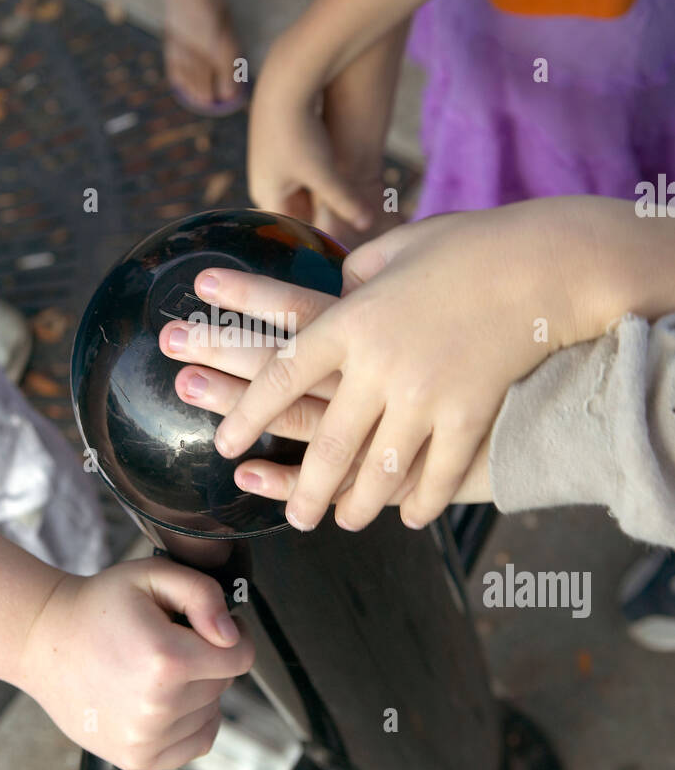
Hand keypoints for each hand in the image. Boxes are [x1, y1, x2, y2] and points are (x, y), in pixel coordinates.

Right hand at [15, 559, 254, 769]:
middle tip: (169, 641)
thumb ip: (203, 594)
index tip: (207, 625)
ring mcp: (145, 738)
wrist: (43, 642)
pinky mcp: (136, 758)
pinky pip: (196, 743)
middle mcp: (158, 707)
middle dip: (207, 659)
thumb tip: (231, 633)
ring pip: (210, 712)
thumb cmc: (98, 606)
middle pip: (224, 683)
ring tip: (155, 670)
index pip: (241, 657)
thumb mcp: (151, 575)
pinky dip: (190, 721)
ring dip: (197, 691)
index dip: (232, 634)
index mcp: (166, 659)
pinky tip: (162, 698)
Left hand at [163, 200, 594, 530]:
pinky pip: (438, 473)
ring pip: (380, 469)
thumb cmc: (471, 245)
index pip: (282, 374)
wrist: (545, 262)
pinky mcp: (469, 414)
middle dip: (305, 488)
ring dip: (358, 505)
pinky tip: (410, 518)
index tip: (224, 444)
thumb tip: (335, 287)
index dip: (246, 412)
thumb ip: (358, 273)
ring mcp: (424, 393)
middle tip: (295, 518)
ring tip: (344, 524)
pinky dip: (422, 501)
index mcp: (351, 318)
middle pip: (327, 440)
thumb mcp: (398, 247)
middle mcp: (378, 363)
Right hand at [247, 64, 375, 239]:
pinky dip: (316, 180)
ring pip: (298, 192)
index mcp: (268, 195)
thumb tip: (366, 224)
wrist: (286, 85)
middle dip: (318, 220)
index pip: (291, 231)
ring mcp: (269, 164)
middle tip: (345, 233)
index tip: (337, 249)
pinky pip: (298, 174)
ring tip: (344, 207)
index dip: (314, 241)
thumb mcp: (325, 172)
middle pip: (294, 213)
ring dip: (318, 199)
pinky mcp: (278, 147)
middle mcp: (263, 183)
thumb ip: (344, 201)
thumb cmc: (300, 132)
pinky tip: (334, 177)